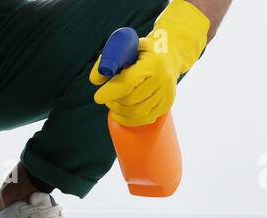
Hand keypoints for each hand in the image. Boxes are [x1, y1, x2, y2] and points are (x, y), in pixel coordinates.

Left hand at [90, 0, 210, 126]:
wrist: (170, 55)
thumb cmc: (144, 51)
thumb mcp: (127, 48)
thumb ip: (109, 60)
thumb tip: (95, 80)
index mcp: (153, 64)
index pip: (128, 83)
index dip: (111, 92)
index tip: (98, 97)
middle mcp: (163, 81)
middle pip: (131, 100)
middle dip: (114, 101)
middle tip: (106, 97)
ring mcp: (167, 95)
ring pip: (137, 112)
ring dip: (120, 110)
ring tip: (112, 103)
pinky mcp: (166, 106)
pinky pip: (145, 119)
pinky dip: (129, 120)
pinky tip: (119, 114)